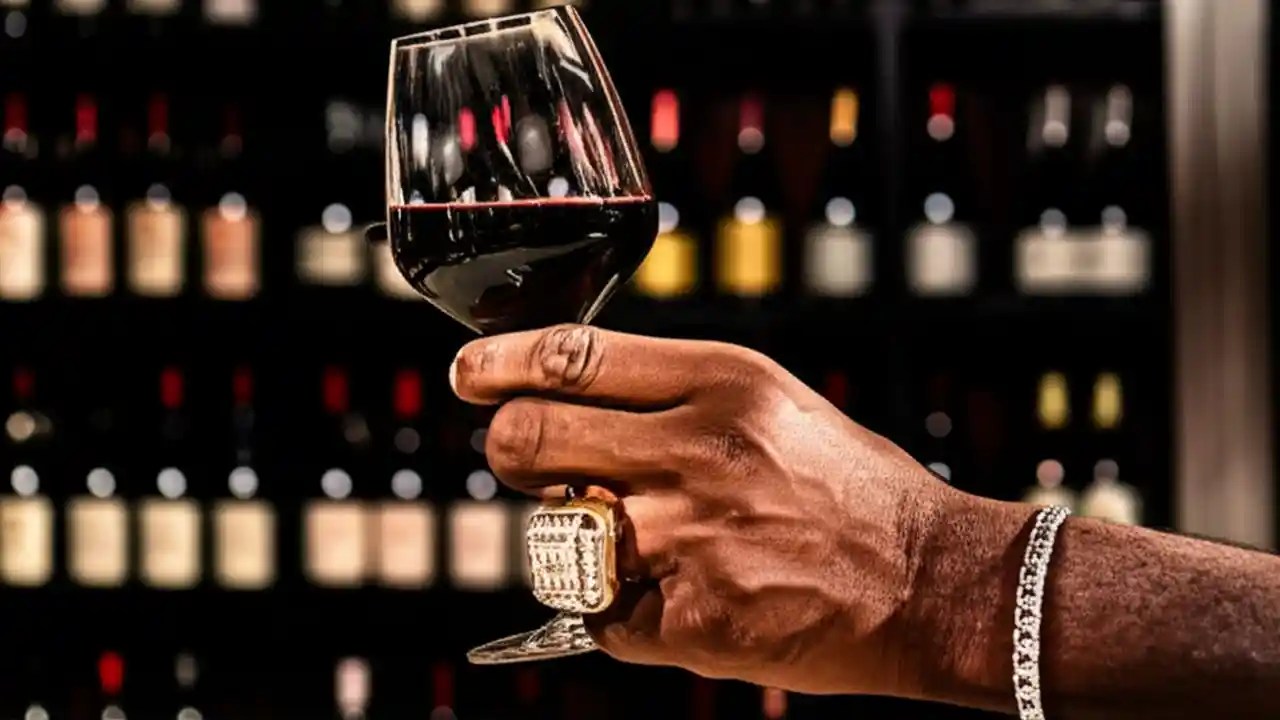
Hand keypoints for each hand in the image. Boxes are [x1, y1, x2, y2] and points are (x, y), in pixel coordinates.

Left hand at [451, 325, 952, 695]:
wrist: (927, 582)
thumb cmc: (851, 488)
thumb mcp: (771, 404)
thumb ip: (675, 395)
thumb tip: (576, 398)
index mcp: (720, 383)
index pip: (570, 357)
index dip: (499, 365)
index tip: (470, 374)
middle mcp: (693, 452)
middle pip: (529, 440)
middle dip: (508, 449)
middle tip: (521, 460)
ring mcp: (685, 540)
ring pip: (550, 536)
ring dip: (569, 540)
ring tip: (627, 542)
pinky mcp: (685, 619)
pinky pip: (596, 615)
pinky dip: (615, 610)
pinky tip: (670, 597)